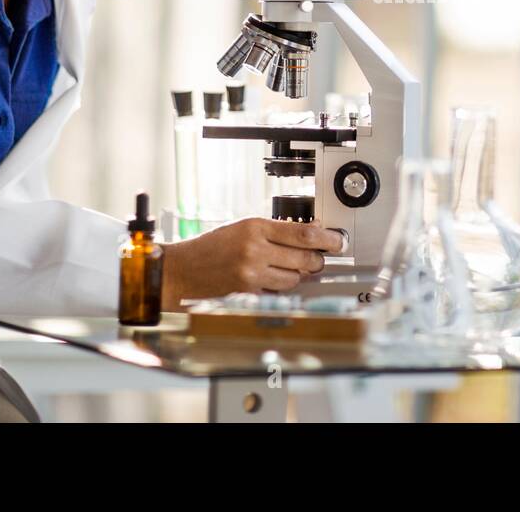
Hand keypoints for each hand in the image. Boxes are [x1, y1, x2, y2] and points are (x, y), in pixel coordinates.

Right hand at [161, 218, 344, 308]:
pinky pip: (278, 292)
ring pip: (295, 278)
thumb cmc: (211, 248)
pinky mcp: (248, 293)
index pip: (304, 234)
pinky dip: (282, 287)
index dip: (328, 239)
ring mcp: (251, 274)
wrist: (181, 270)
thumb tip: (312, 233)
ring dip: (299, 275)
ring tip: (289, 267)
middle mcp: (254, 250)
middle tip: (319, 257)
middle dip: (317, 259)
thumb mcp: (243, 228)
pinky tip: (274, 279)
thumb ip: (276, 231)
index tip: (338, 241)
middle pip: (305, 258)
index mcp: (255, 227)